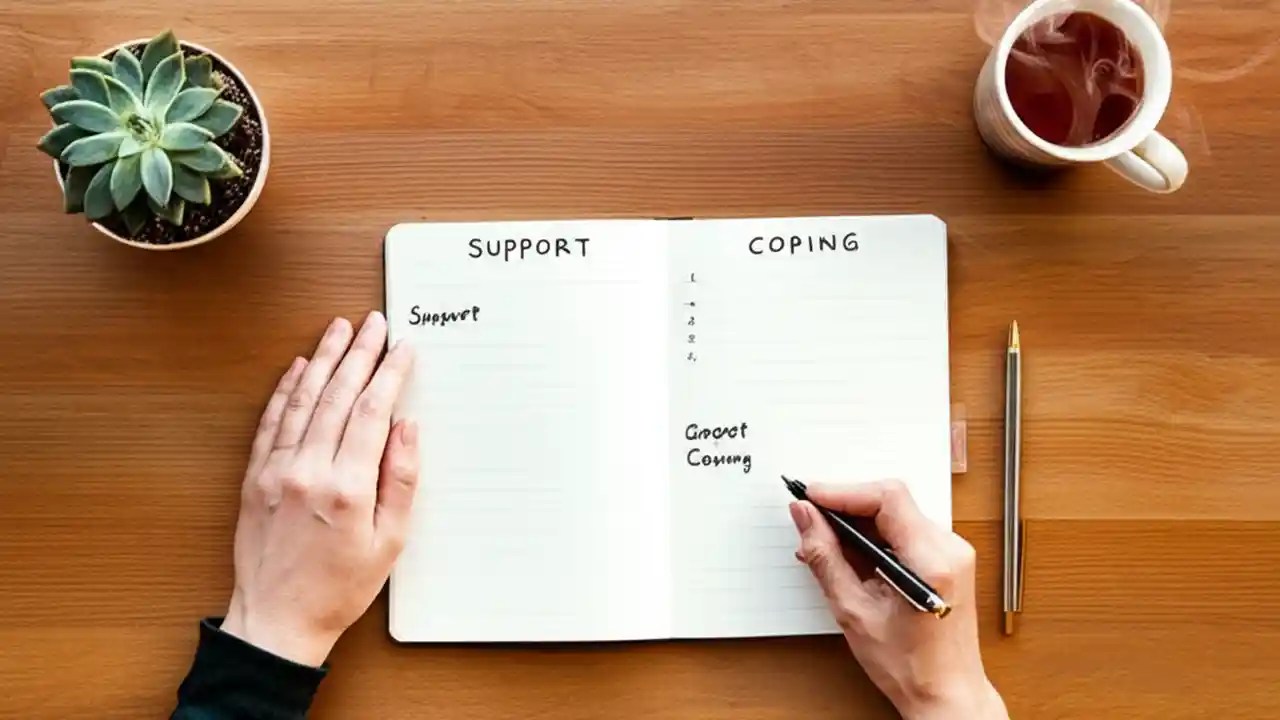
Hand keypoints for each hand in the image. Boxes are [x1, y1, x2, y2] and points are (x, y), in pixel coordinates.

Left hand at [221, 312, 417, 666]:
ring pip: (301, 400)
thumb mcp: (390, 541)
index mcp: (346, 487)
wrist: (277, 621)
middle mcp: (307, 471)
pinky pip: (271, 422)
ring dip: (322, 359)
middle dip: (358, 353)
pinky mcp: (255, 478)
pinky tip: (298, 367)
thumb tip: (406, 429)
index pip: (371, 412)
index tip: (402, 348)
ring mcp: (276, 472)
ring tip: (338, 329)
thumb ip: (401, 480)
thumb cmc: (339, 588)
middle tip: (373, 323)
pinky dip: (284, 391)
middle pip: (336, 396)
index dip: (389, 373)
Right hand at [789, 481, 1007, 719]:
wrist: (947, 694)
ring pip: (896, 514)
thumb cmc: (911, 667)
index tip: (811, 497)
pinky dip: (875, 536)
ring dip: (858, 523)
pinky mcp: (948, 559)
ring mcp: (953, 552)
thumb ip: (826, 556)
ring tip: (825, 545)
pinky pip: (906, 530)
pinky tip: (851, 554)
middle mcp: (950, 549)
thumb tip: (805, 518)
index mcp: (932, 561)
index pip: (886, 498)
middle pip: (891, 501)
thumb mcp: (854, 611)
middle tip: (810, 522)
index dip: (842, 491)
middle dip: (845, 507)